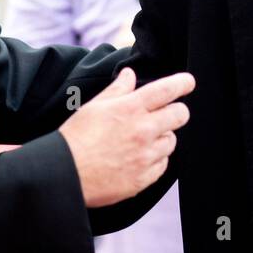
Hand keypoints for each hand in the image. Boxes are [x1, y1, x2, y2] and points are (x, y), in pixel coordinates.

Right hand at [59, 67, 194, 206]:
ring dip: (163, 137)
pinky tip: (139, 158)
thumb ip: (117, 90)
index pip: (167, 90)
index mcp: (130, 109)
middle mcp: (143, 131)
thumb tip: (129, 74)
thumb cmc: (75, 138)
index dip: (182, 83)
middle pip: (180, 115)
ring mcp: (146, 156)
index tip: (188, 82)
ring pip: (172, 141)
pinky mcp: (144, 178)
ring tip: (143, 140)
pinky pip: (163, 164)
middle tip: (165, 114)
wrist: (64, 174)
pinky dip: (156, 159)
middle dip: (176, 111)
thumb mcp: (94, 107)